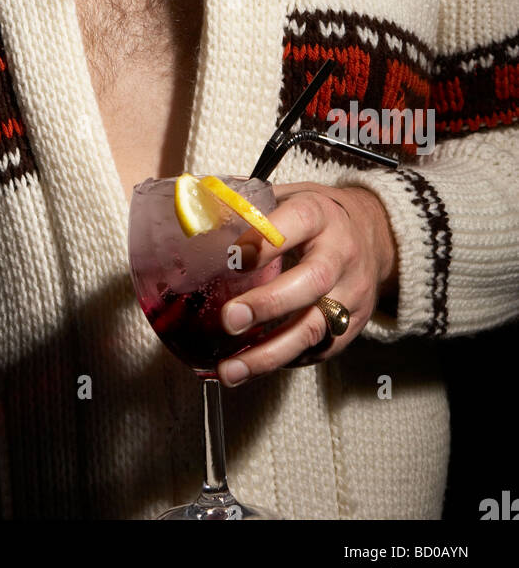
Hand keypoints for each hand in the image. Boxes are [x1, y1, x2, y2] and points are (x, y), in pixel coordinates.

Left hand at [216, 182, 398, 386]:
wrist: (374, 234)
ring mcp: (351, 292)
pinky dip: (284, 361)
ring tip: (231, 371)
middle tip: (229, 319)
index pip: (297, 223)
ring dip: (270, 354)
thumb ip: (249, 207)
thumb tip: (193, 214)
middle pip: (310, 282)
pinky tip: (253, 367)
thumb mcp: (289, 196)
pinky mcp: (354, 324)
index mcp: (319, 215)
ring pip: (315, 328)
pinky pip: (320, 349)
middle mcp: (340, 254)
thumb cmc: (316, 216)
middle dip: (267, 305)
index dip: (265, 242)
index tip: (232, 258)